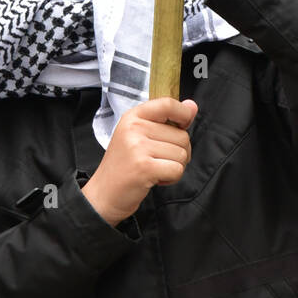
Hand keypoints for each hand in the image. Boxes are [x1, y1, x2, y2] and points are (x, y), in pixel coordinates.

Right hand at [82, 98, 196, 225]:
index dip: (184, 114)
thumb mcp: (139, 135)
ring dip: (174, 166)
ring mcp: (138, 147)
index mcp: (133, 116)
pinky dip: (171, 178)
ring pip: (182, 154)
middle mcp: (134, 128)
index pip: (167, 104)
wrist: (104, 193)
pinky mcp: (145, 167)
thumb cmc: (124, 164)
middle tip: (159, 159)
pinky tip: (156, 179)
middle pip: (182, 135)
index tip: (184, 124)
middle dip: (179, 152)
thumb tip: (192, 106)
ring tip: (155, 169)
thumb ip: (167, 119)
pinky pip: (177, 170)